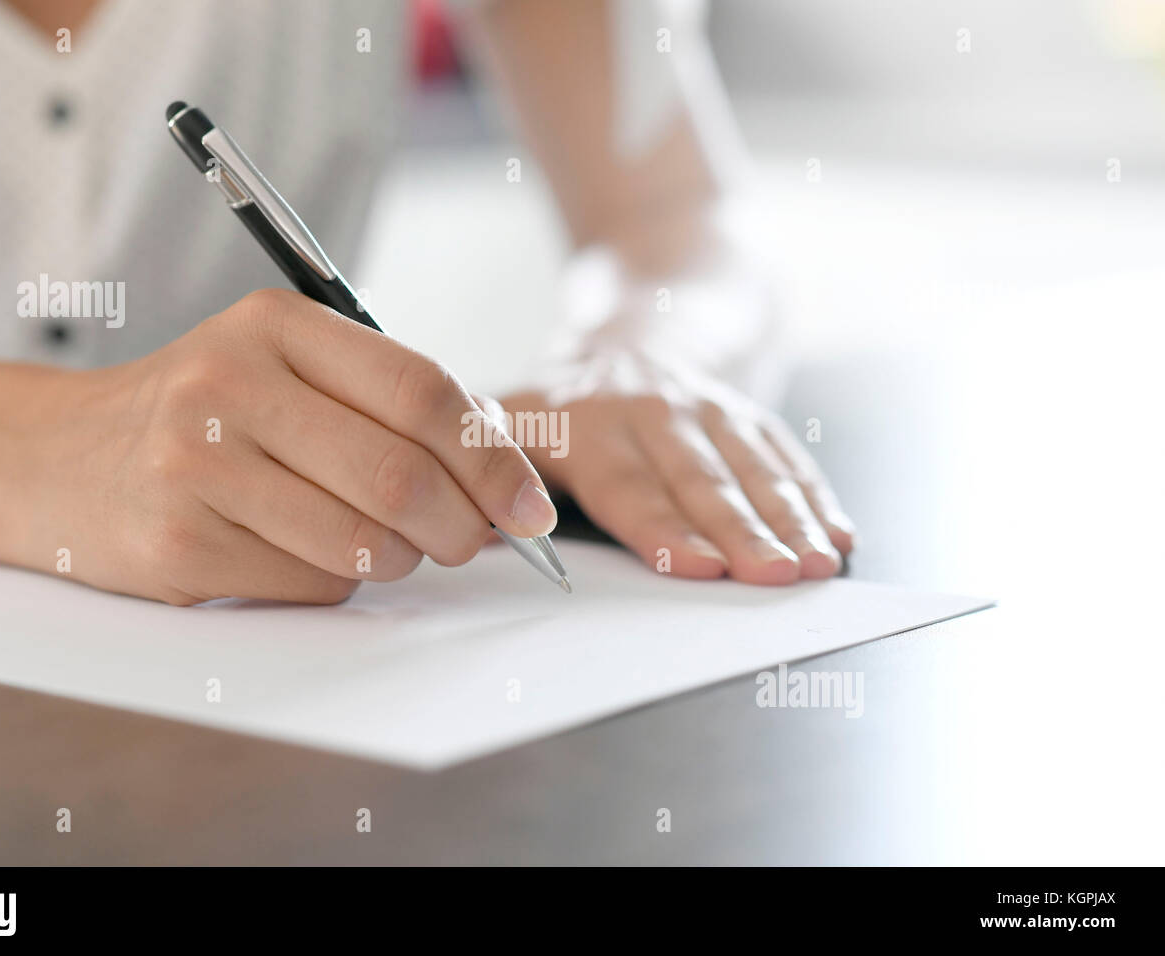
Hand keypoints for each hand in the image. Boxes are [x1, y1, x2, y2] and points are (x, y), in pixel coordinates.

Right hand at [38, 289, 555, 603]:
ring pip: (364, 542)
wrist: (59, 458)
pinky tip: (304, 552)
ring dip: (401, 558)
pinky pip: (313, 584)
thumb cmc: (205, 415)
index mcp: (276, 325)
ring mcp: (195, 466)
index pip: (422, 391)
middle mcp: (231, 385)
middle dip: (464, 527)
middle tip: (474, 542)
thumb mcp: (286, 369)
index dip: (493, 459)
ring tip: (387, 544)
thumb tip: (501, 476)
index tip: (530, 508)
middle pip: (401, 476)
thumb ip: (387, 403)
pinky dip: (338, 582)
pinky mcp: (178, 543)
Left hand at [500, 350, 855, 583]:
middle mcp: (654, 409)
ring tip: (816, 564)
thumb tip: (469, 523)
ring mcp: (709, 408)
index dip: (666, 528)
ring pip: (754, 466)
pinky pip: (786, 455)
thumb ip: (488, 465)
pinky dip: (815, 495)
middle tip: (775, 576)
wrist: (637, 326)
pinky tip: (837, 533)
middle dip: (742, 531)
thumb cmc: (562, 402)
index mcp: (589, 421)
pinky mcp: (748, 414)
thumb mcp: (512, 416)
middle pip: (702, 479)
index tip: (701, 568)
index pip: (629, 484)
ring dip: (790, 518)